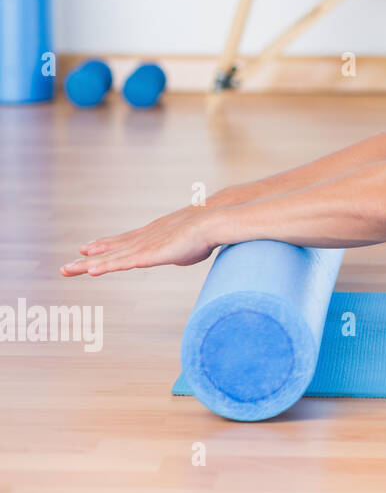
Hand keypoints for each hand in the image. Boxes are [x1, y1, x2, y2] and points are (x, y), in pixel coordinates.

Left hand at [60, 208, 219, 276]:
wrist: (213, 221)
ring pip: (110, 258)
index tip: (86, 249)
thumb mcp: (188, 248)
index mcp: (152, 235)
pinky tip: (90, 270)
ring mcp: (143, 246)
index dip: (104, 246)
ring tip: (67, 270)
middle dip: (88, 259)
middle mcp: (142, 239)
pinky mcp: (148, 254)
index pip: (123, 241)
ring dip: (87, 265)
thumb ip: (177, 252)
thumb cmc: (207, 234)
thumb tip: (181, 254)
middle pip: (110, 250)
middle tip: (66, 267)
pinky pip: (121, 262)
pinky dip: (105, 266)